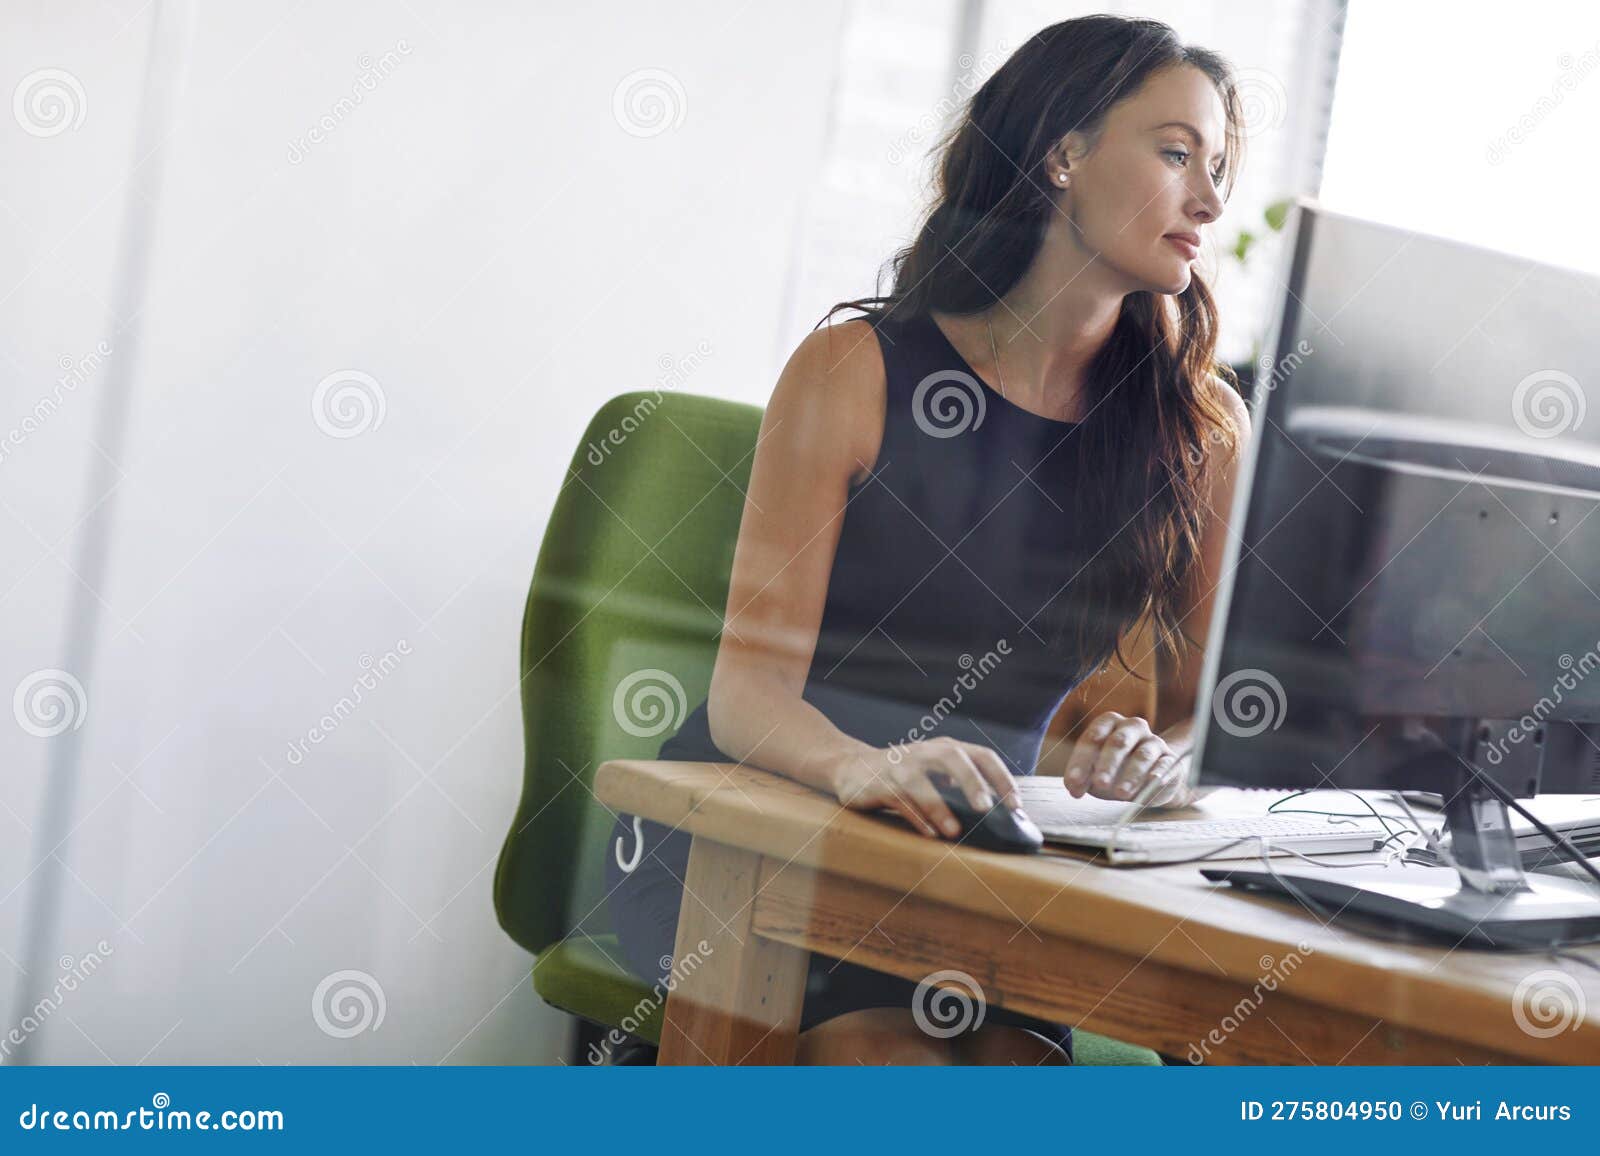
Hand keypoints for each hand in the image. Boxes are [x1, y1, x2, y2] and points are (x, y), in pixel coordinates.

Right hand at [830, 736, 1024, 840]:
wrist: (852, 768)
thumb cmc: (904, 775)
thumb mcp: (936, 773)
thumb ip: (962, 787)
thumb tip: (1002, 816)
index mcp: (945, 749)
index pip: (981, 756)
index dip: (1002, 778)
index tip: (1016, 805)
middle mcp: (924, 752)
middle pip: (952, 758)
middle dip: (971, 782)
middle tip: (986, 809)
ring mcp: (900, 767)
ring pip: (921, 782)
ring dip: (939, 806)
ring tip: (954, 831)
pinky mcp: (879, 784)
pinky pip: (899, 801)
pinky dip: (915, 817)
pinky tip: (929, 834)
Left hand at [1061, 711, 1198, 808]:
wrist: (1147, 779)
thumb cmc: (1114, 771)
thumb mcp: (1093, 773)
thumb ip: (1081, 778)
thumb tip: (1074, 789)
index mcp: (1109, 723)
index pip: (1093, 737)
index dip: (1081, 760)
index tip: (1074, 782)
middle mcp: (1133, 727)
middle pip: (1119, 742)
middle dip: (1108, 764)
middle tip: (1100, 783)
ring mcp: (1153, 742)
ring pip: (1143, 755)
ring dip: (1132, 775)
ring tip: (1121, 793)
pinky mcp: (1170, 759)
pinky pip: (1165, 765)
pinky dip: (1158, 775)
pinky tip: (1151, 784)